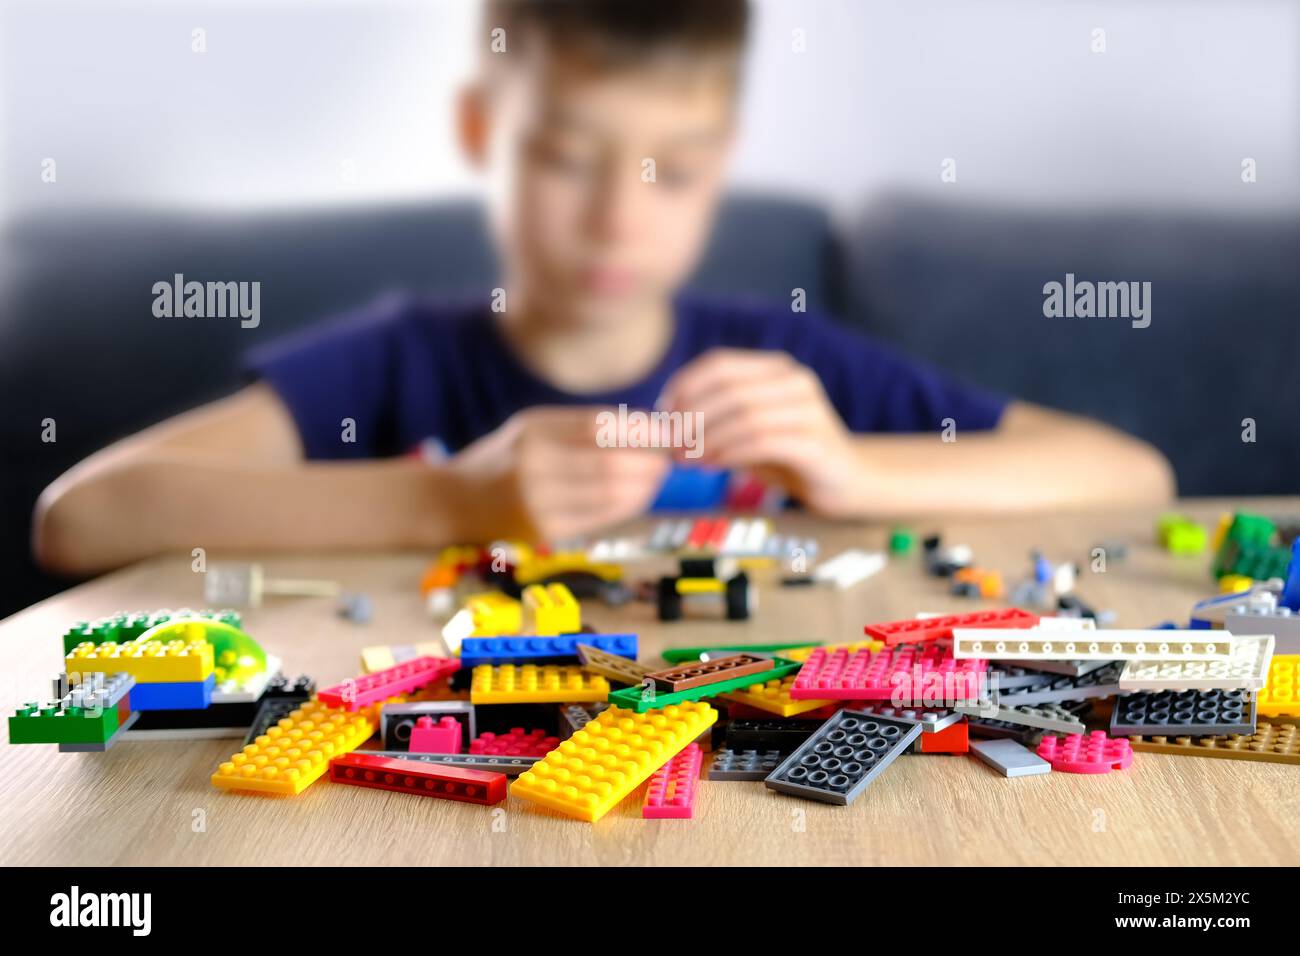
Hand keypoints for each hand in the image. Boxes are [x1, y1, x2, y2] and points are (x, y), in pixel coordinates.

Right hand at [447, 406, 669, 541]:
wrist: (453, 502)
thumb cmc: (503, 458)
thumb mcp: (531, 427)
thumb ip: (580, 425)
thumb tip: (645, 427)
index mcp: (533, 431)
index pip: (600, 426)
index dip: (642, 429)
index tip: (667, 431)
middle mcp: (534, 466)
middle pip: (611, 462)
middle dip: (650, 461)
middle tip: (668, 459)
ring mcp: (538, 503)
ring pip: (611, 493)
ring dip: (645, 486)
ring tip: (657, 478)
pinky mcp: (545, 532)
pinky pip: (600, 518)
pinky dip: (628, 506)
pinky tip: (638, 497)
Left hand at [658, 348, 863, 515]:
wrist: (845, 481)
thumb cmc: (787, 456)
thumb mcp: (746, 430)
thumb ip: (714, 419)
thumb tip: (663, 424)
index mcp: (775, 368)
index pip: (720, 363)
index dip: (685, 386)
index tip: (663, 415)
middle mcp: (795, 380)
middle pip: (729, 389)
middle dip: (692, 418)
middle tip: (671, 446)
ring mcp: (809, 409)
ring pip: (744, 415)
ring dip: (707, 440)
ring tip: (688, 461)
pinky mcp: (816, 442)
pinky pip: (762, 440)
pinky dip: (730, 453)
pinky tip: (713, 466)